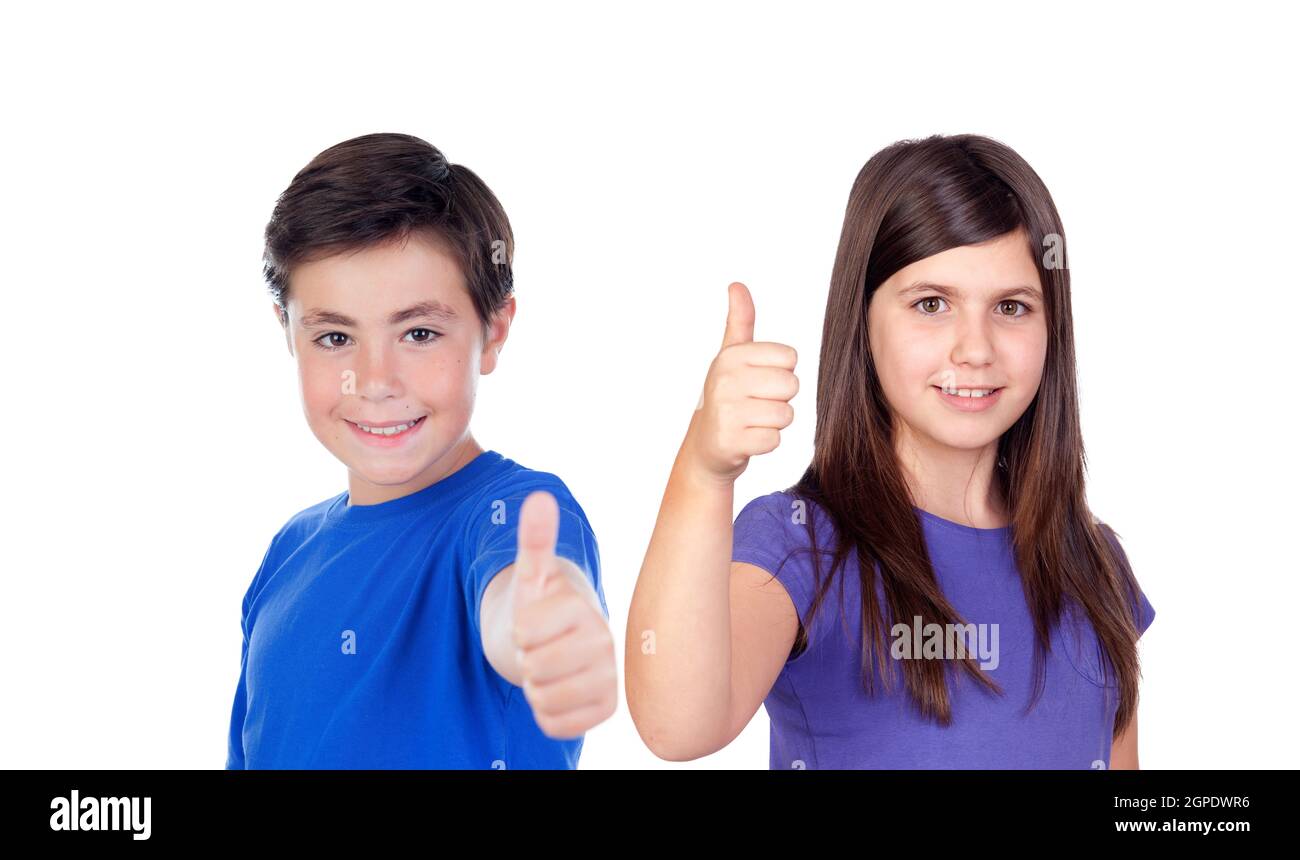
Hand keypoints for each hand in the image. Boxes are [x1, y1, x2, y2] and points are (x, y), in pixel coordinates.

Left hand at [510, 490, 616, 738]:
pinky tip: (559, 690)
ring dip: (535, 686)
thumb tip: (538, 497)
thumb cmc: (543, 605)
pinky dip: (547, 713)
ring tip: (549, 666)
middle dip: (526, 659)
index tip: (534, 620)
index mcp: (583, 607)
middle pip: (534, 668)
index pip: (524, 630)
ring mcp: (609, 677)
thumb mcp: (531, 574)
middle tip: (541, 645)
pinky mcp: (606, 708)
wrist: (562, 641)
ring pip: (544, 698)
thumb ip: (534, 539)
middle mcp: (605, 641)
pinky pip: (555, 723)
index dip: (518, 628)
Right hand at [685, 281, 798, 482]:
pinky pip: (775, 440)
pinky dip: (765, 443)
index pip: (790, 358)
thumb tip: (736, 285)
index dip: (780, 373)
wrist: (706, 445)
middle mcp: (726, 380)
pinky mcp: (731, 442)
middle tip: (755, 404)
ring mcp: (727, 412)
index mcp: (731, 356)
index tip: (758, 381)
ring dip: (774, 422)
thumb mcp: (731, 356)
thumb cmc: (727, 396)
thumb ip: (740, 321)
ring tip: (752, 422)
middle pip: (791, 386)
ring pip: (786, 415)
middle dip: (779, 399)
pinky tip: (747, 439)